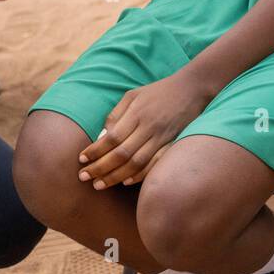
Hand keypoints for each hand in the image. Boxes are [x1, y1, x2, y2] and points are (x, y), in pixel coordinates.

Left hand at [78, 74, 213, 187]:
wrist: (193, 88)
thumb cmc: (159, 91)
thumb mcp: (134, 95)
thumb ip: (116, 114)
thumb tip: (102, 135)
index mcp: (136, 113)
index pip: (111, 137)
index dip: (95, 151)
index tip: (81, 160)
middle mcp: (148, 126)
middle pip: (121, 153)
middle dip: (100, 168)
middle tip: (84, 178)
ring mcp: (162, 137)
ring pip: (136, 163)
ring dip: (115, 176)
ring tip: (100, 185)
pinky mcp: (172, 144)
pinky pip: (154, 164)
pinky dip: (140, 175)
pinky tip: (126, 182)